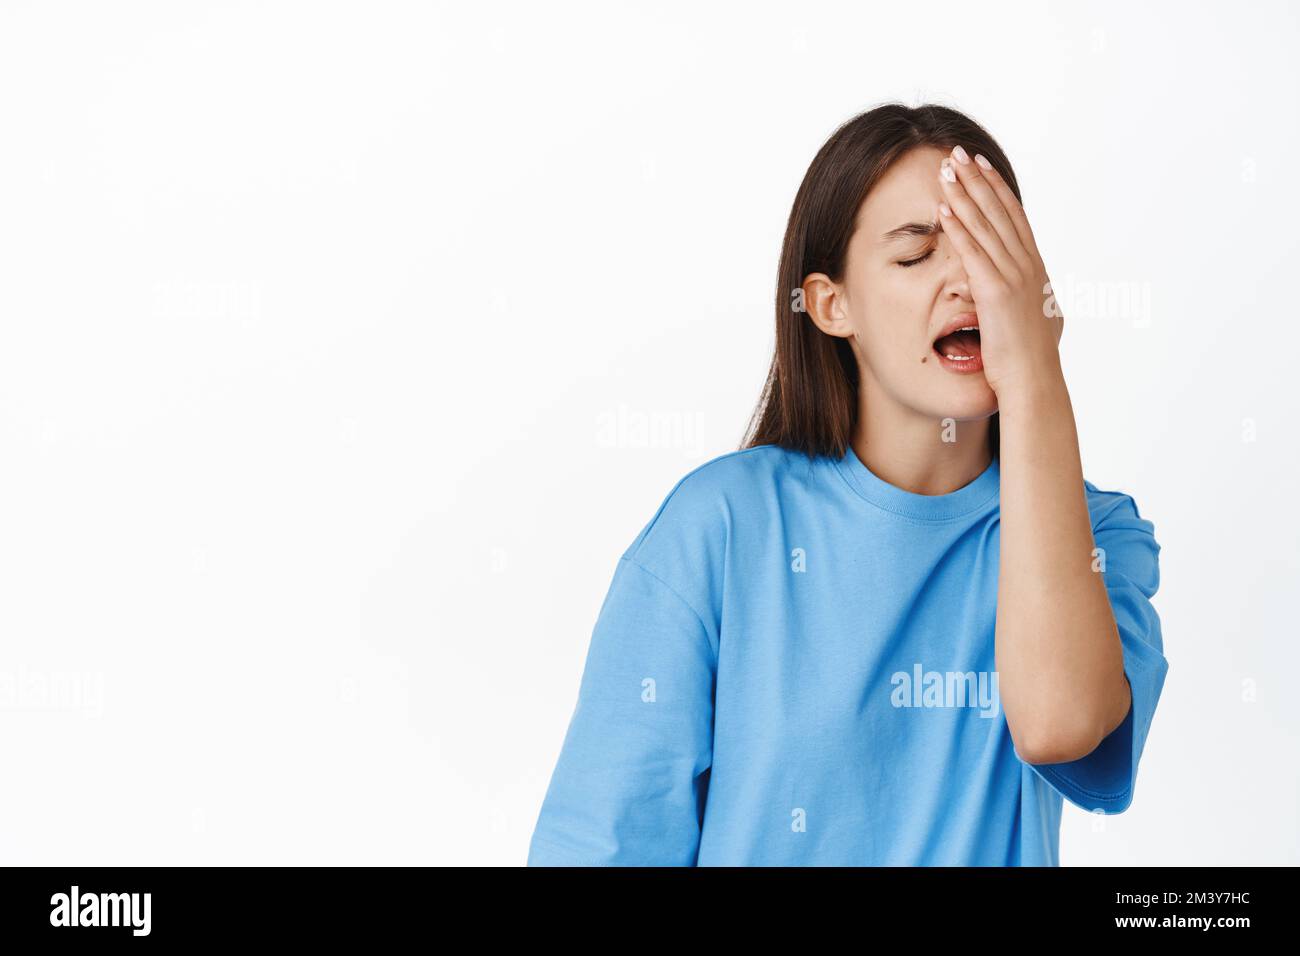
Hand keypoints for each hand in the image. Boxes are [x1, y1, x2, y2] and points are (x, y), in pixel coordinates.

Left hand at [936, 146, 1063, 396]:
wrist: (1034, 385)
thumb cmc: (1029, 364)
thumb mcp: (1031, 323)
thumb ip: (1023, 303)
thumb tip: (1024, 300)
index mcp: (1035, 271)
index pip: (1014, 219)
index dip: (997, 190)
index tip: (983, 166)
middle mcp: (1027, 267)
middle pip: (999, 212)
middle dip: (978, 180)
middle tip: (958, 152)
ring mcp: (1013, 279)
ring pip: (986, 226)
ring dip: (964, 194)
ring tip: (945, 169)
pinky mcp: (996, 294)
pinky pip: (972, 253)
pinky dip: (959, 228)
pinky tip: (944, 208)